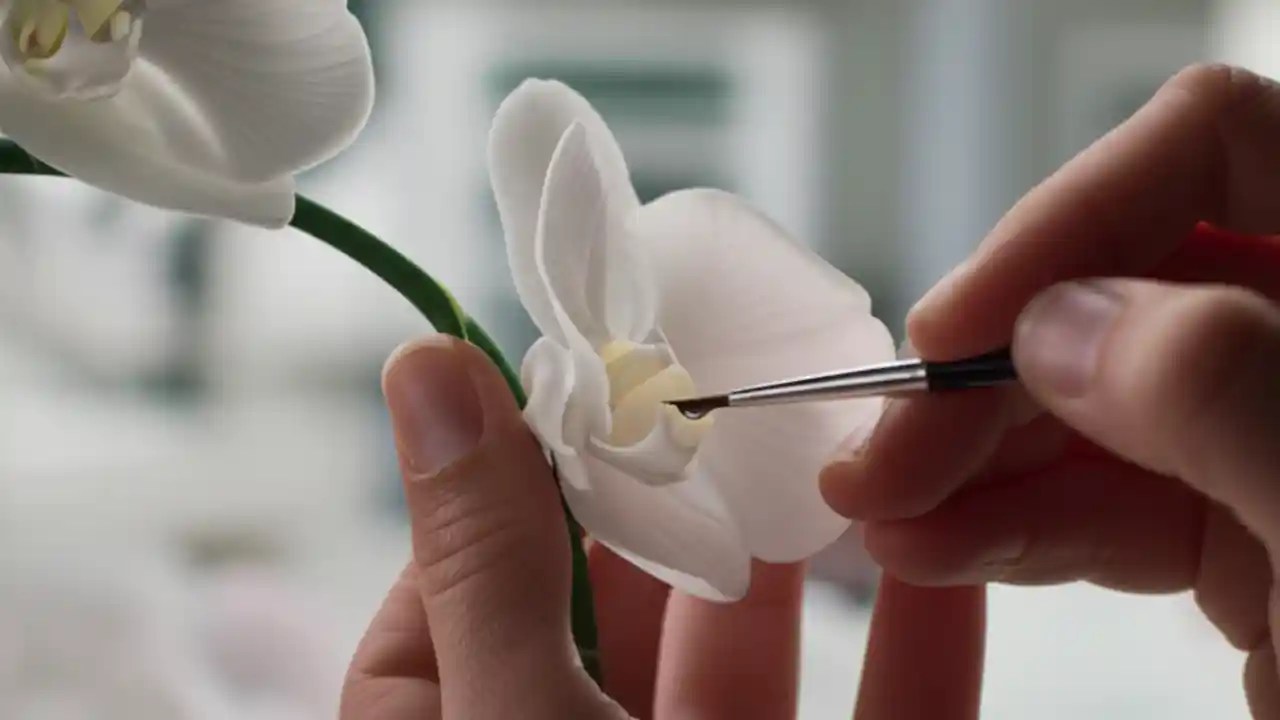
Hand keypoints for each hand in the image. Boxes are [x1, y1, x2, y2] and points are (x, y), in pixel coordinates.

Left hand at [338, 337, 981, 718]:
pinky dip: (925, 643)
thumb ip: (485, 564)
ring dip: (802, 557)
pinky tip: (950, 558)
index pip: (457, 600)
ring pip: (758, 668)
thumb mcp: (512, 717)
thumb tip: (430, 375)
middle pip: (626, 618)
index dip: (516, 485)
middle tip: (725, 386)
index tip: (579, 384)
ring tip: (837, 440)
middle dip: (679, 503)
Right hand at [821, 64, 1279, 716]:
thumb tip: (1066, 323)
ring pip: (1091, 397)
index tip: (958, 329)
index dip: (1072, 219)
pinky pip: (1103, 496)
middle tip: (884, 453)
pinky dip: (1010, 522)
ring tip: (883, 516)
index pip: (1219, 151)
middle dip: (986, 368)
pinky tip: (936, 548)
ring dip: (973, 455)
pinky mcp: (1241, 530)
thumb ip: (1241, 406)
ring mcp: (1278, 438)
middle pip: (1121, 284)